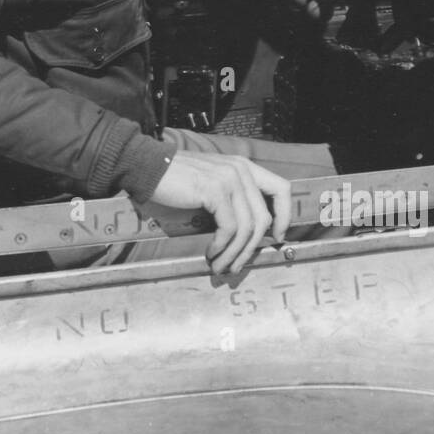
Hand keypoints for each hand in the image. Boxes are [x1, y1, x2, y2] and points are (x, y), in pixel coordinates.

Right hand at [149, 152, 291, 274]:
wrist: (148, 167)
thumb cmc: (176, 180)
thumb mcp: (212, 183)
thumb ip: (232, 200)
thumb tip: (246, 236)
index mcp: (244, 166)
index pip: (281, 189)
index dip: (284, 216)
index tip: (277, 237)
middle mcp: (241, 170)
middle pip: (263, 218)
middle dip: (251, 249)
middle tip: (236, 266)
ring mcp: (229, 179)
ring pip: (247, 227)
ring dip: (234, 253)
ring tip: (220, 266)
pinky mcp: (215, 190)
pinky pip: (229, 228)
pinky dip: (222, 246)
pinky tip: (211, 252)